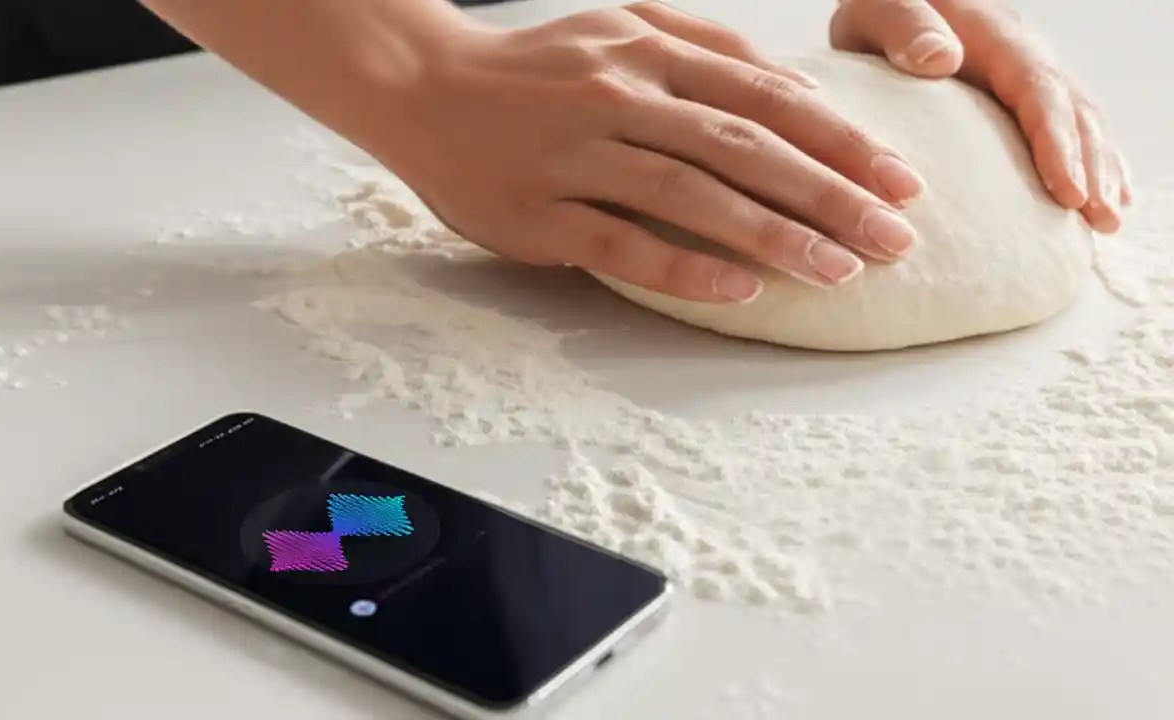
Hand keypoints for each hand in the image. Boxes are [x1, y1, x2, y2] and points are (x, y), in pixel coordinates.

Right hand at [373, 2, 926, 302]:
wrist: (424, 87)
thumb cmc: (539, 67)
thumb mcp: (622, 28)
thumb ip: (705, 49)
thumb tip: (793, 92)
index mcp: (648, 50)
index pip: (765, 97)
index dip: (841, 141)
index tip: (903, 181)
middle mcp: (618, 96)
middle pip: (742, 147)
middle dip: (829, 194)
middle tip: (898, 238)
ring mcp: (574, 155)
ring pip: (689, 194)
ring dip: (771, 234)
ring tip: (838, 271)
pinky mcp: (536, 212)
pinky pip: (618, 243)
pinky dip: (681, 266)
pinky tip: (740, 291)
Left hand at [830, 0, 1130, 232]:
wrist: (891, 6)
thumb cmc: (879, 10)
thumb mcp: (879, 10)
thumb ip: (904, 28)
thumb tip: (941, 59)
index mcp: (992, 37)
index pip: (1037, 90)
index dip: (1057, 142)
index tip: (1068, 192)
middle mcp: (1022, 53)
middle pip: (1071, 110)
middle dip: (1090, 167)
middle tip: (1100, 221)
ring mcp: (1026, 74)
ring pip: (1078, 121)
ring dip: (1098, 171)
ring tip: (1106, 221)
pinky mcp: (1018, 95)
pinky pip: (1065, 126)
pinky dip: (1087, 162)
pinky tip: (1095, 198)